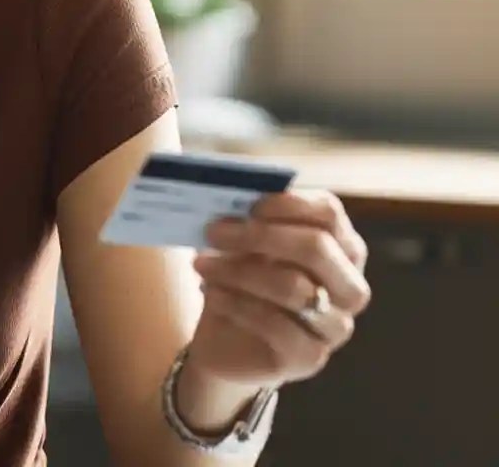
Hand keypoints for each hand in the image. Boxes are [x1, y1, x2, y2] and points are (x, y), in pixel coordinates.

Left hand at [188, 189, 371, 386]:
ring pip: (294, 287)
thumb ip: (248, 220)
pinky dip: (236, 304)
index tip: (246, 204)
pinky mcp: (311, 357)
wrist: (228, 342)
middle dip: (260, 235)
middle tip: (214, 230)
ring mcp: (335, 326)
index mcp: (342, 247)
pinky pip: (276, 325)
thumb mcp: (244, 245)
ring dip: (239, 271)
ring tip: (202, 264)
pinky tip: (210, 293)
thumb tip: (232, 195)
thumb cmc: (243, 281)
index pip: (329, 213)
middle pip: (317, 248)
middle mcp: (350, 286)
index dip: (287, 203)